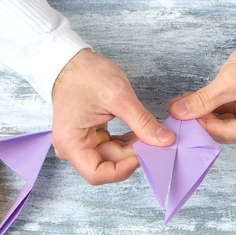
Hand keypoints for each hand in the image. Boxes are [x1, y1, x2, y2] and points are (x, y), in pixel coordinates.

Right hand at [51, 49, 173, 184]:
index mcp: (70, 142)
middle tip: (155, 143)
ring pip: (112, 157)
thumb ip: (142, 121)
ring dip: (132, 149)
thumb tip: (164, 141)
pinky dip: (127, 142)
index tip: (143, 156)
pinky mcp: (91, 136)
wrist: (71, 60)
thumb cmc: (84, 74)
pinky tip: (140, 132)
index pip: (96, 173)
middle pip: (107, 165)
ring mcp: (81, 143)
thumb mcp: (118, 96)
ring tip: (149, 134)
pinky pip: (111, 147)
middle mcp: (72, 148)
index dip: (122, 170)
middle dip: (132, 156)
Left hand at [169, 33, 235, 143]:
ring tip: (182, 104)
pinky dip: (212, 107)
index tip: (179, 118)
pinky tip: (194, 101)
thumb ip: (203, 100)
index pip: (226, 133)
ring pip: (224, 123)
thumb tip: (180, 113)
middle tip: (177, 112)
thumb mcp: (230, 81)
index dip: (201, 125)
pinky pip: (228, 114)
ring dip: (204, 113)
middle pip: (224, 131)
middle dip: (200, 120)